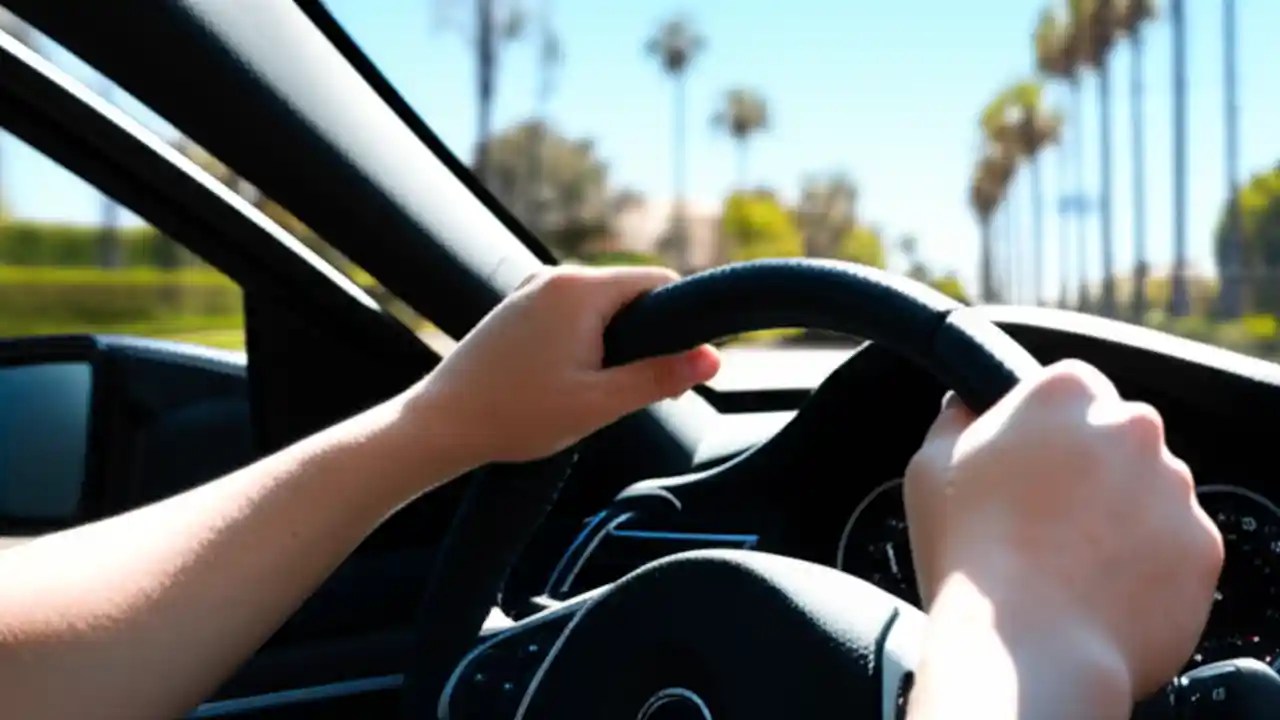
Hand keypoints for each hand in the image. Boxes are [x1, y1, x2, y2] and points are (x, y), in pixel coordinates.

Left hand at [409, 265, 719, 465]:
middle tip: (640, 389)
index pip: (658, 282)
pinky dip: (584, 340)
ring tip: (598, 390)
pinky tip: (568, 381)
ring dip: (614, 340)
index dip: (681, 320)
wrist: (441, 424)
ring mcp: (531, 290)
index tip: (682, 364)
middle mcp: (555, 277)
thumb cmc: (516, 415)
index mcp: (580, 289)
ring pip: (599, 306)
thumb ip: (660, 377)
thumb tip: (713, 358)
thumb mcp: (600, 404)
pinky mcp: (516, 309)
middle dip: (646, 335)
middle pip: (629, 293)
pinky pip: (570, 313)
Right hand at [904, 360, 1223, 698]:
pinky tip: (1095, 590)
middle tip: (1040, 520)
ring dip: (1117, 517)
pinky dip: (1144, 565)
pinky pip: (1173, 548)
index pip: (1065, 389)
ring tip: (1065, 564)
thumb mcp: (929, 467)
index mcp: (1064, 393)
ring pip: (1147, 492)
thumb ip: (955, 419)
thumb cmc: (970, 555)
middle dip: (1086, 471)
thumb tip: (964, 407)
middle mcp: (1131, 428)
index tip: (1023, 467)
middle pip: (1114, 438)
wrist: (1024, 648)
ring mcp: (1174, 488)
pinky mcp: (1201, 547)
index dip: (1040, 431)